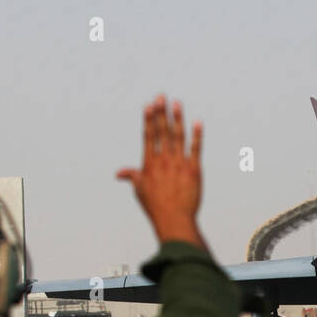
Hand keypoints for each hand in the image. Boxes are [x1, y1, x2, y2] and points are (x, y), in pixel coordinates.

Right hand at [117, 96, 204, 248]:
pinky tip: (197, 123)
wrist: (174, 220)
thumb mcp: (140, 191)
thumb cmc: (156, 207)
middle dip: (162, 113)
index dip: (149, 120)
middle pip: (162, 132)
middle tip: (162, 96)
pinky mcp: (194, 170)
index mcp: (150, 164)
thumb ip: (132, 176)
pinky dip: (197, 136)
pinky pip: (196, 149)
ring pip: (178, 137)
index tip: (149, 105)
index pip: (149, 136)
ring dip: (177, 118)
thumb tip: (118, 173)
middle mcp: (164, 161)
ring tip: (177, 103)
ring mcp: (179, 164)